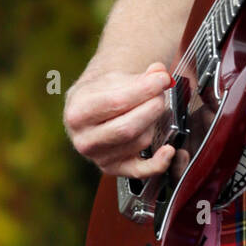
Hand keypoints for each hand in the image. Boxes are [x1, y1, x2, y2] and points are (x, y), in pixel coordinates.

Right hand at [63, 61, 175, 178]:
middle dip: (152, 108)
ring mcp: (97, 157)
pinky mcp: (113, 169)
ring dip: (153, 123)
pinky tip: (168, 150)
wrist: (89, 110)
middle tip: (161, 94)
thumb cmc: (102, 93)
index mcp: (78, 112)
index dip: (145, 90)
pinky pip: (140, 171)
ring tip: (152, 108)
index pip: (116, 102)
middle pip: (127, 128)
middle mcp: (84, 139)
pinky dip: (158, 163)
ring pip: (138, 142)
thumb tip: (160, 74)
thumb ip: (140, 76)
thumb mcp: (115, 78)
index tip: (162, 79)